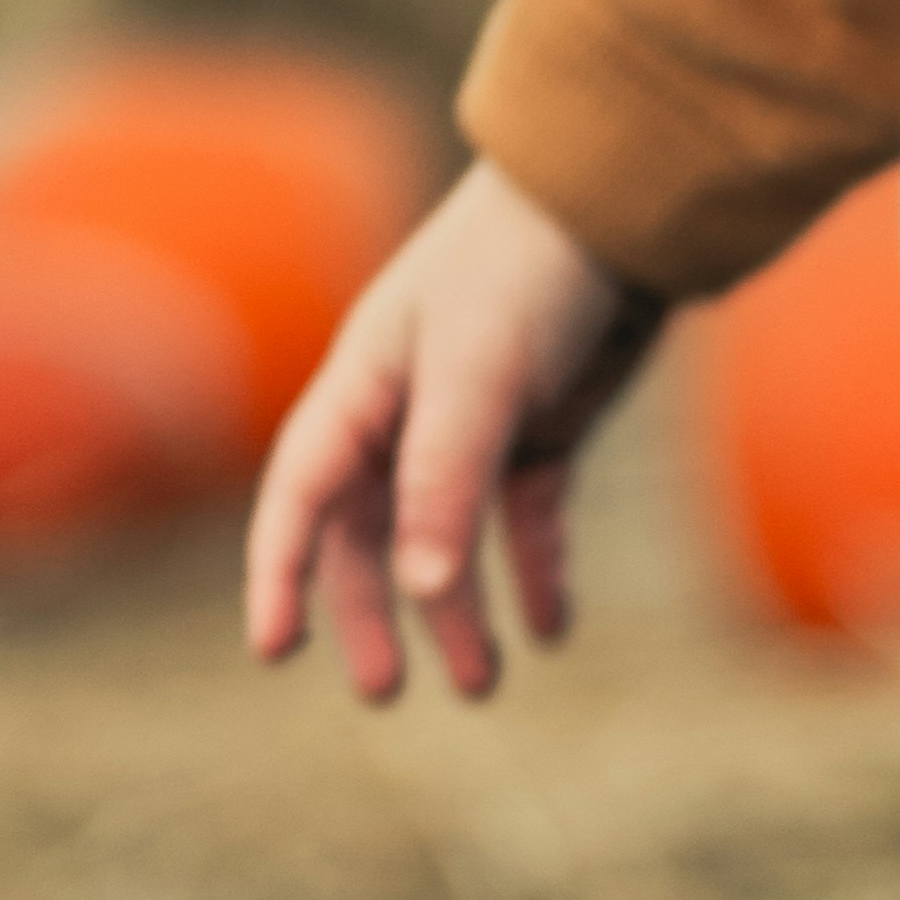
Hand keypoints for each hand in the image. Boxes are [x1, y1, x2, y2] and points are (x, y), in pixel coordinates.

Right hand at [245, 153, 659, 708]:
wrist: (625, 204)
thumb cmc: (530, 268)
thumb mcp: (480, 373)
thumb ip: (445, 478)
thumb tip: (419, 589)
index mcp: (363, 386)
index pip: (301, 495)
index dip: (281, 574)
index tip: (273, 652)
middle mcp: (406, 410)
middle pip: (371, 535)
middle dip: (374, 616)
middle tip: (387, 695)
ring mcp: (474, 423)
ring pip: (448, 539)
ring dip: (459, 610)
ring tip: (484, 687)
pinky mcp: (542, 428)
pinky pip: (526, 518)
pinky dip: (535, 571)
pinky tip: (553, 627)